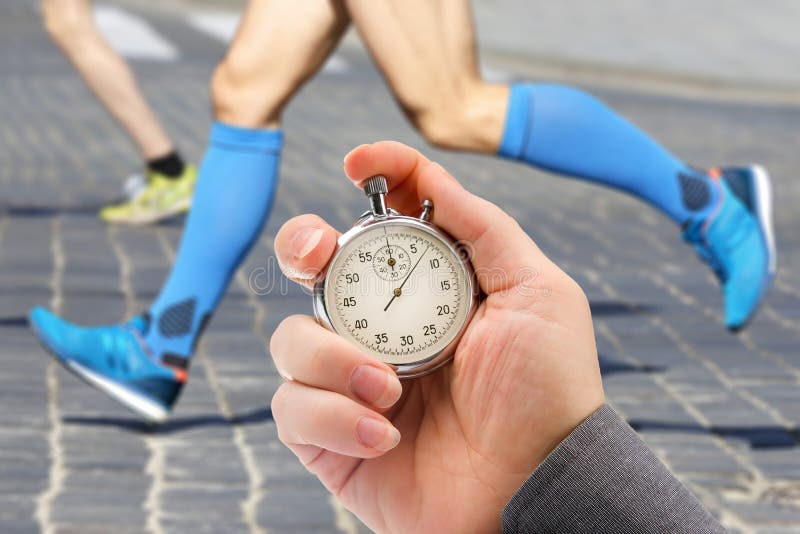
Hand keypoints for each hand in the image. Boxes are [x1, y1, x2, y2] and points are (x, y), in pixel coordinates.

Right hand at [270, 141, 603, 532]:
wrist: (536, 488)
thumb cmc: (547, 392)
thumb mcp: (536, 292)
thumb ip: (482, 227)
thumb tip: (428, 175)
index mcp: (426, 288)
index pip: (382, 221)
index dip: (371, 180)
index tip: (360, 164)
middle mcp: (382, 327)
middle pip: (311, 266)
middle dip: (303, 246)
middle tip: (319, 256)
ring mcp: (351, 381)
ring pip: (292, 339)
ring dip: (335, 359)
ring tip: (390, 391)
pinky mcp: (331, 435)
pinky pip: (293, 408)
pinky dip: (335, 417)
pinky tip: (386, 435)